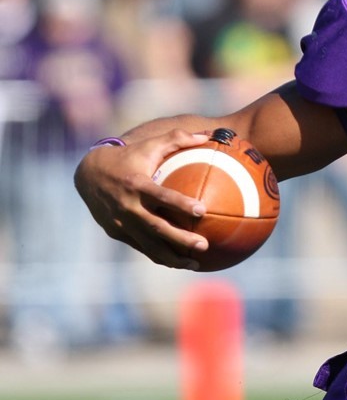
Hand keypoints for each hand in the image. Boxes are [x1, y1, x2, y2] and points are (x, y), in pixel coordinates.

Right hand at [74, 128, 212, 267]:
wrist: (88, 174)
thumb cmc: (127, 157)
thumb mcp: (149, 144)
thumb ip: (177, 139)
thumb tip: (206, 135)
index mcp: (136, 184)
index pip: (161, 196)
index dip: (181, 204)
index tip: (202, 210)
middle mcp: (127, 206)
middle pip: (157, 228)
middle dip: (181, 239)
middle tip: (204, 245)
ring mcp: (121, 223)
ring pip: (149, 245)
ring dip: (173, 257)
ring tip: (196, 264)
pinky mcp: (117, 232)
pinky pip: (141, 247)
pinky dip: (159, 255)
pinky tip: (179, 261)